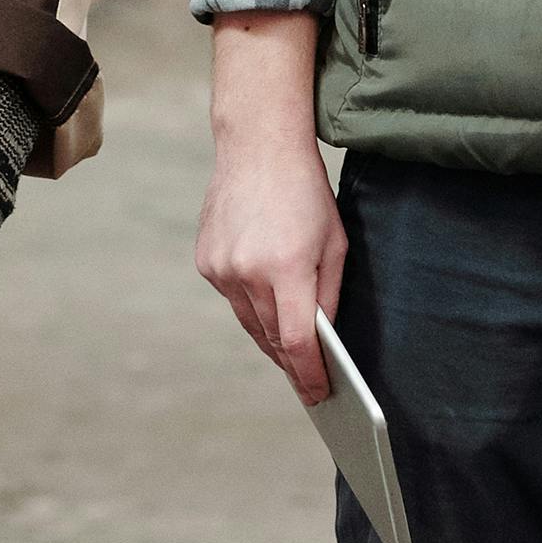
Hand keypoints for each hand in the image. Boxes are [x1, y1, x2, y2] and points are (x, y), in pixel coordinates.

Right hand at [198, 10, 346, 403]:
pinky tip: (264, 300)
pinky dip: (250, 304)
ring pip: (248, 322)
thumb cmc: (306, 193)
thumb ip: (328, 294)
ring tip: (289, 352)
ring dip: (269, 337)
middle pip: (270, 338)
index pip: (296, 341)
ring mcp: (221, 269)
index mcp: (286, 269)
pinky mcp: (206, 262)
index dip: (308, 374)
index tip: (317, 394)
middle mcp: (248, 273)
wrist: (257, 148)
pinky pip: (232, 298)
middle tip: (308, 379)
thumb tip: (322, 338)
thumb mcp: (335, 243)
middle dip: (291, 361)